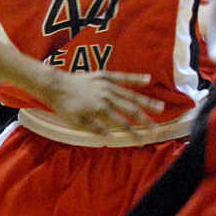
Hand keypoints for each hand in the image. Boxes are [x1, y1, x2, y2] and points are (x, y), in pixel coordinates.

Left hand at [41, 68, 163, 133]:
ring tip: (160, 107)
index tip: (143, 140)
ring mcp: (106, 85)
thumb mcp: (76, 123)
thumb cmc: (64, 107)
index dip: (133, 133)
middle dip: (145, 120)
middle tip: (157, 128)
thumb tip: (111, 137)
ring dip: (146, 102)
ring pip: (130, 94)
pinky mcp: (104, 75)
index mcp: (100, 110)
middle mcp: (106, 97)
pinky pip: (122, 77)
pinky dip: (135, 78)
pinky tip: (147, 80)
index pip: (121, 124)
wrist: (55, 86)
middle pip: (130, 109)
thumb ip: (95, 129)